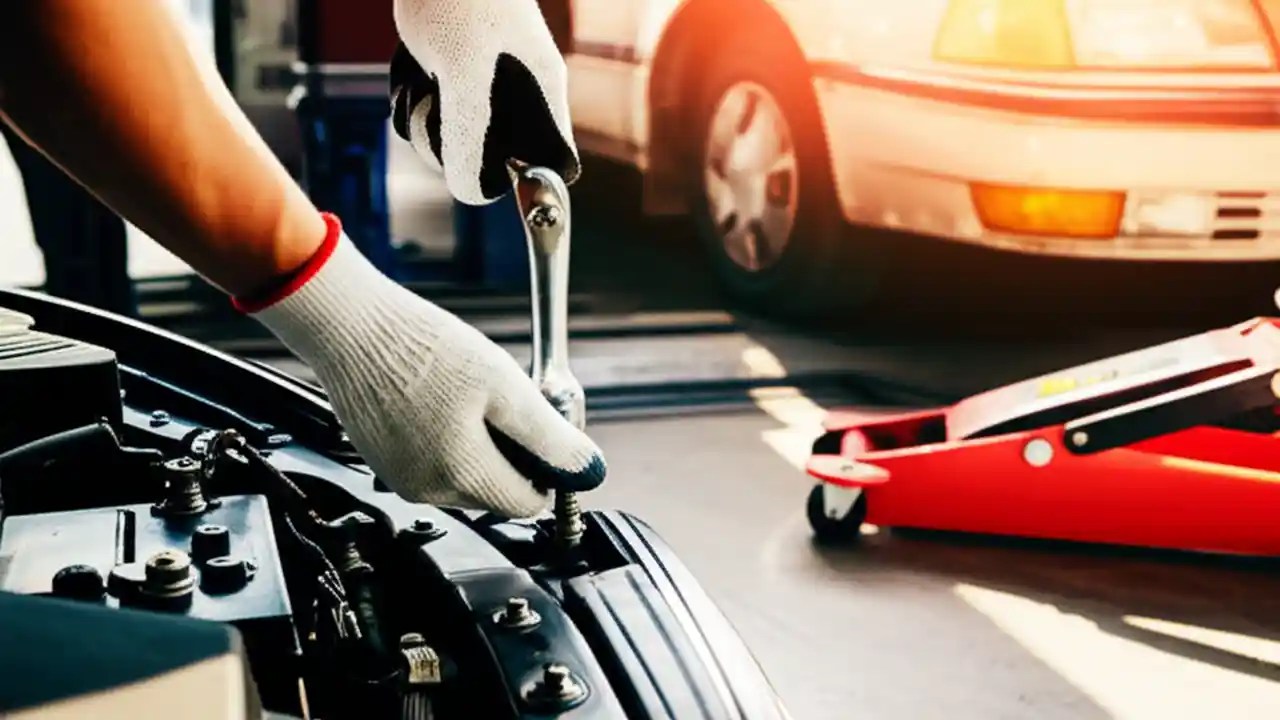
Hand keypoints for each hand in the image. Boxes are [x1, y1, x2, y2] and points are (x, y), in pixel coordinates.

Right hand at [238, 215, 605, 516]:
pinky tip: (438, 397)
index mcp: (463, 477)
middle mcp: (428, 491)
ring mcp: (400, 478)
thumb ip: (550, 438)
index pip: (530, 505)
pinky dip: (447, 438)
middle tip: (503, 399)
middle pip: (497, 493)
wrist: (351, 325)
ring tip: (466, 394)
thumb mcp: (505, 387)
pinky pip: (433, 463)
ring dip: (480, 445)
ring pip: (465, 479)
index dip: (547, 470)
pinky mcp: (383, 461)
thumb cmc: (422, 348)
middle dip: (512, 455)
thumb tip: (588, 474)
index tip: (543, 429)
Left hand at [389, 0, 578, 205]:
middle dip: (450, 144)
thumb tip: (473, 194)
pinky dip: (414, 96)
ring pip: (452, 138)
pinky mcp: (453, 78)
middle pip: (488, 161)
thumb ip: (470, 133)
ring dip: (423, 117)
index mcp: (541, 97)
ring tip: (423, 78)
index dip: (525, 182)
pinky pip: (431, 113)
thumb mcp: (463, 71)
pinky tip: (415, 69)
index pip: (553, 166)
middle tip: (435, 107)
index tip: (484, 171)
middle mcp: (519, 98)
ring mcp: (484, 89)